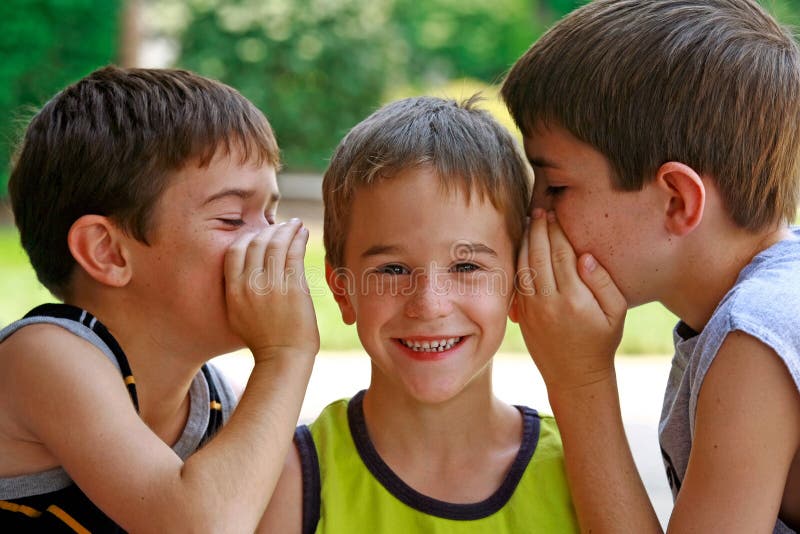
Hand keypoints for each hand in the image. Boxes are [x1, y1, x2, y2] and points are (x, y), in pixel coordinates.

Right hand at [224, 219, 319, 361]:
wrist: (283, 358)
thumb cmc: (264, 339)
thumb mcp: (238, 315)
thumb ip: (238, 290)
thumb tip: (246, 267)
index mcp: (233, 292)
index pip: (234, 251)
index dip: (247, 237)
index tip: (260, 234)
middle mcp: (249, 286)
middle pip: (256, 244)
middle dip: (269, 230)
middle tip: (281, 226)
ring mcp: (271, 286)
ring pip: (276, 244)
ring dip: (286, 230)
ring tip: (295, 225)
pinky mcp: (292, 288)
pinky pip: (293, 253)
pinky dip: (298, 238)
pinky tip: (302, 233)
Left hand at [514, 209, 626, 391]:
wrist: (574, 376)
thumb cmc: (601, 341)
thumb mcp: (616, 313)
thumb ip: (603, 282)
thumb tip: (584, 256)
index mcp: (574, 298)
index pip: (561, 253)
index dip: (556, 231)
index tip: (556, 213)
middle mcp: (548, 301)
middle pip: (538, 254)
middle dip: (538, 229)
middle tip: (540, 210)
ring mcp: (531, 308)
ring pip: (523, 265)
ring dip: (525, 241)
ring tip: (529, 222)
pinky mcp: (522, 313)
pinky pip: (517, 280)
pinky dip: (518, 259)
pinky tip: (523, 246)